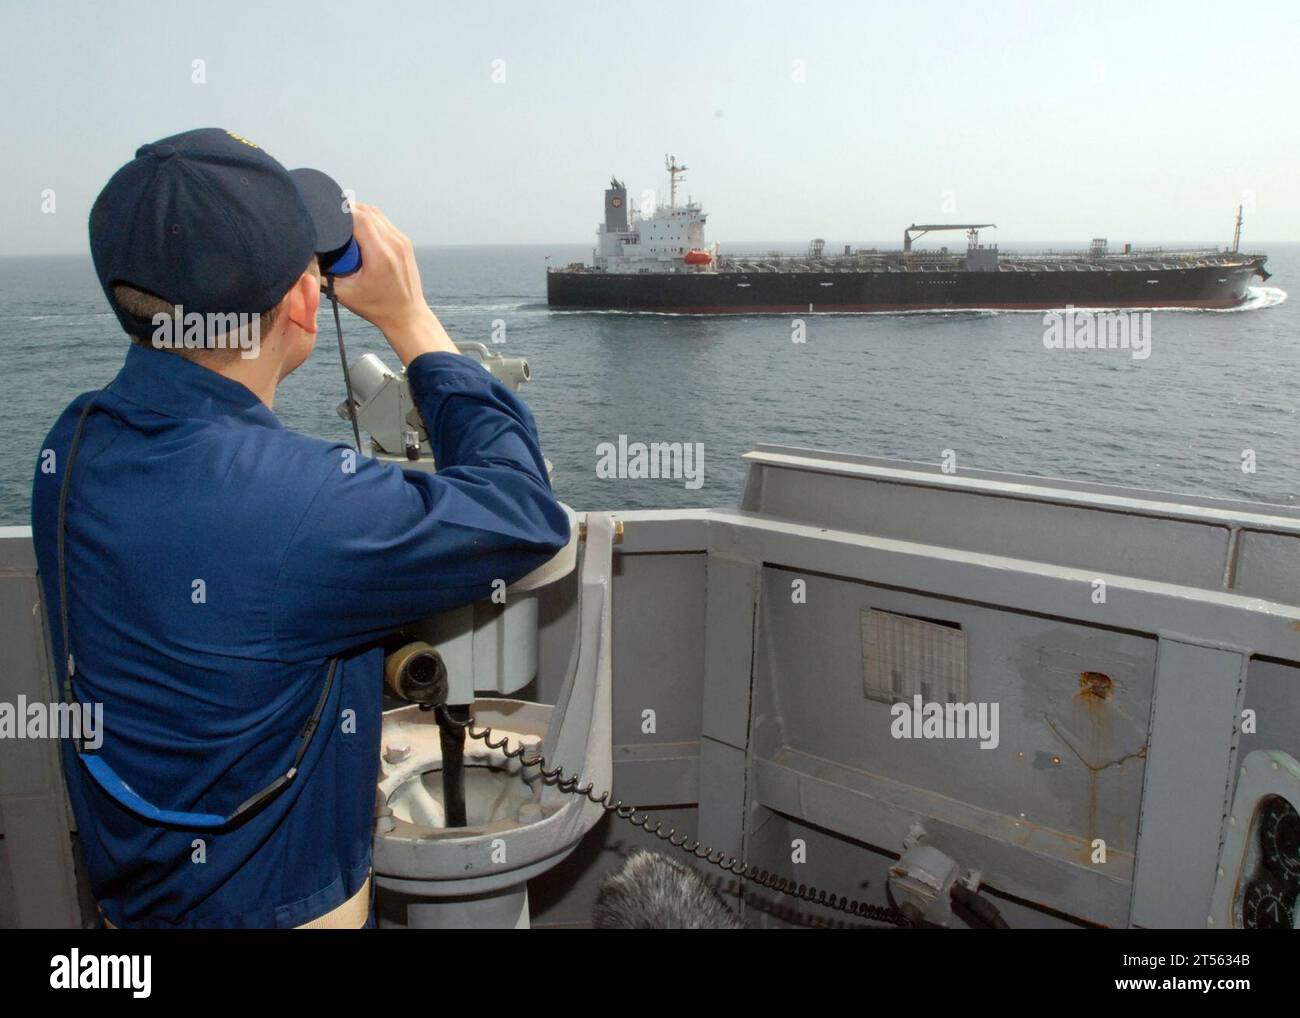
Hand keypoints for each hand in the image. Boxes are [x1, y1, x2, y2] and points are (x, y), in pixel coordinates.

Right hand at [329, 203, 457, 363]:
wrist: (407, 316)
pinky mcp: (404, 243)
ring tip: (342, 224)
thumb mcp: (344, 293)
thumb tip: (308, 257)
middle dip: (346, 211)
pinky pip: (384, 221)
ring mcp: (402, 241)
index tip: (325, 214)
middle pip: (367, 210)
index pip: (358, 217)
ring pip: (376, 213)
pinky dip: (369, 220)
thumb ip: (325, 274)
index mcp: (380, 254)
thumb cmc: (377, 307)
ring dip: (358, 213)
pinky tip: (358, 229)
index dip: (339, 211)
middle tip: (331, 220)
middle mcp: (394, 243)